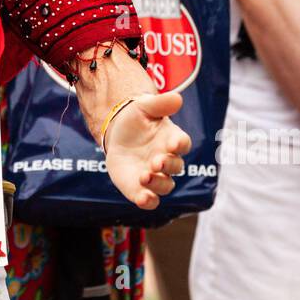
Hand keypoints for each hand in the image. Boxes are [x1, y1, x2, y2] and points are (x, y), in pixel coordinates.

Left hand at [102, 92, 192, 209]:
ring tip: (144, 177)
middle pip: (175, 167)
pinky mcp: (140, 188)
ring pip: (165, 186)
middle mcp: (167, 160)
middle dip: (167, 165)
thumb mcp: (144, 107)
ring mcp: (155, 176)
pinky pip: (150, 200)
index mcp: (171, 139)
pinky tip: (142, 198)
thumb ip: (160, 104)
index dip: (180, 144)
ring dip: (157, 184)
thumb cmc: (136, 119)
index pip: (182, 143)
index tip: (173, 144)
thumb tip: (177, 98)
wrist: (117, 135)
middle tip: (155, 161)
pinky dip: (148, 201)